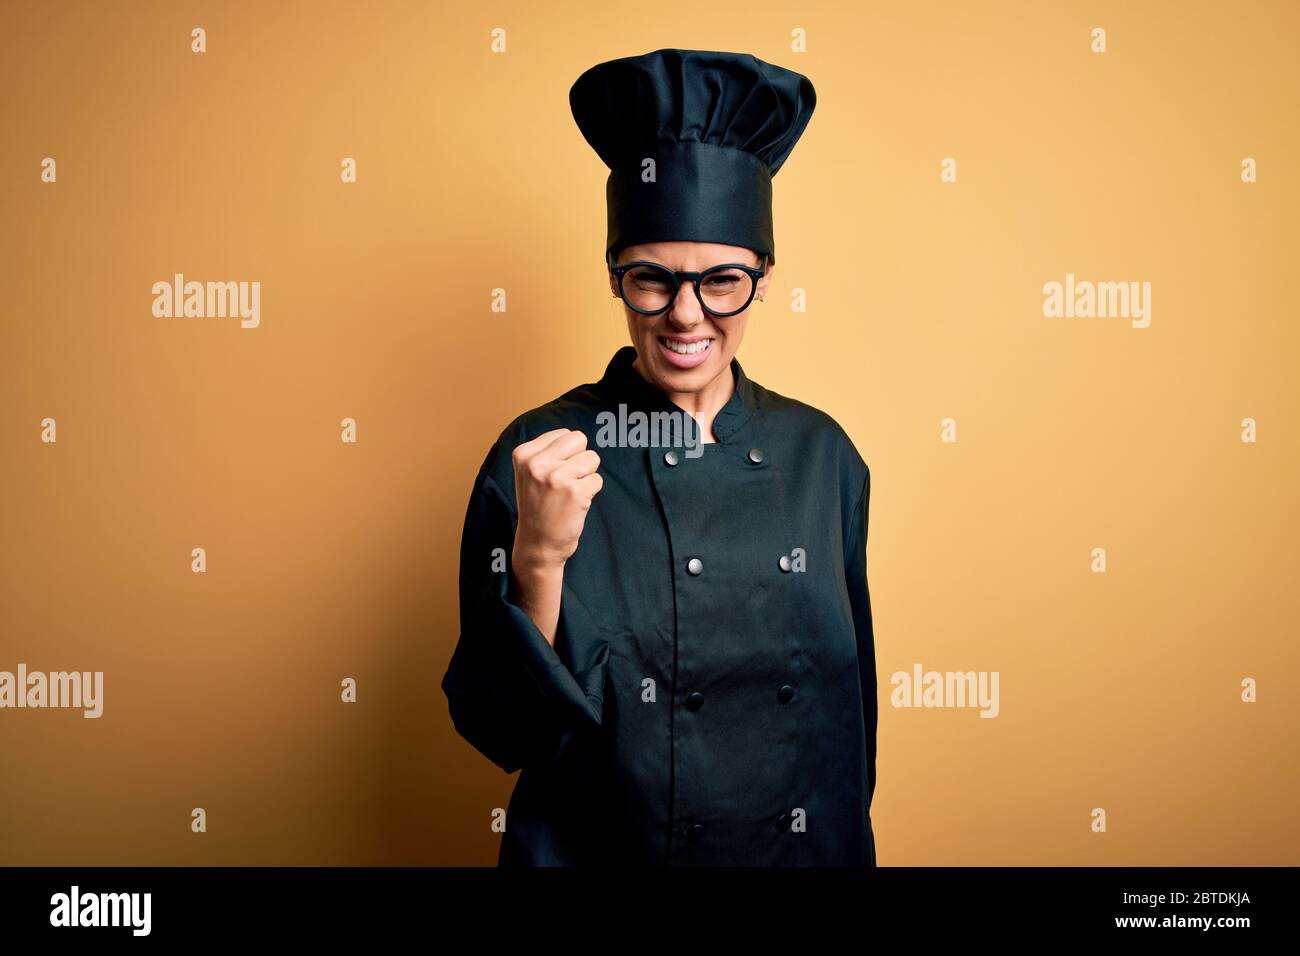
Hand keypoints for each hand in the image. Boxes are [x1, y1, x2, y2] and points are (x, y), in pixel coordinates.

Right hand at [510, 428, 602, 572]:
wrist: (537, 545)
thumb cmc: (538, 507)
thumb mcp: (529, 473)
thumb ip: (547, 452)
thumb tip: (575, 436)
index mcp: (523, 454)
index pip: (564, 434)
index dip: (566, 454)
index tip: (553, 475)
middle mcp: (537, 463)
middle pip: (580, 440)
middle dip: (580, 459)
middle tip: (565, 481)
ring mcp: (556, 477)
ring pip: (592, 458)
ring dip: (586, 476)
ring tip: (568, 494)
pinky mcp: (575, 492)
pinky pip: (597, 480)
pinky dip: (591, 492)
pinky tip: (575, 504)